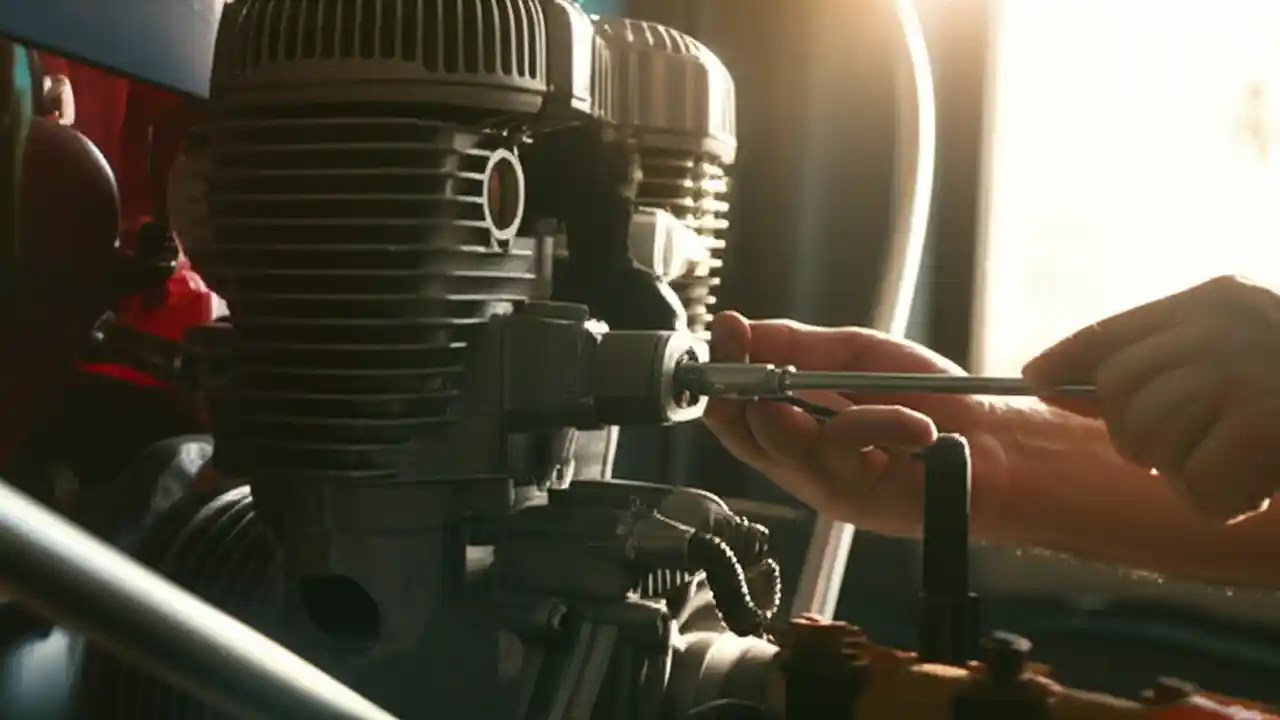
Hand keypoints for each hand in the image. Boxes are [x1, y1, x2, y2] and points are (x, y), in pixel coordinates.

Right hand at [703, 312, 995, 536]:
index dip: (721, 372)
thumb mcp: (857, 355)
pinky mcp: (860, 504)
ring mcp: (828, 484)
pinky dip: (878, 426)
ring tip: (846, 389)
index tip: (728, 331)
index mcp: (795, 425)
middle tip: (761, 360)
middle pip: (743, 434)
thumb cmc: (935, 400)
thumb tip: (743, 328)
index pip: (734, 408)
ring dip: (814, 407)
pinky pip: (847, 454)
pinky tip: (913, 424)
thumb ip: (798, 346)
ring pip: (786, 444)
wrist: (999, 443)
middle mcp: (802, 460)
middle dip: (745, 390)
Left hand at [1023, 275, 1279, 523]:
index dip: (1065, 362)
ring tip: (1240, 461)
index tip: (1036, 378)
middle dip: (1141, 433)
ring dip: (1185, 468)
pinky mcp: (1262, 425)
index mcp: (1215, 300)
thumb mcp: (1236, 355)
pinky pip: (1195, 482)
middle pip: (1118, 390)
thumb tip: (1049, 381)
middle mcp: (1222, 327)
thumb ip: (1156, 365)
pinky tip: (1257, 483)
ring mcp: (1240, 373)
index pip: (1110, 333)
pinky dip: (1222, 498)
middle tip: (1198, 445)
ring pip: (1149, 438)